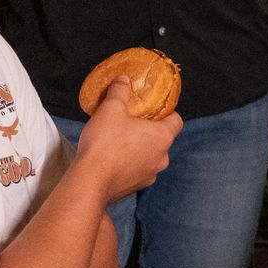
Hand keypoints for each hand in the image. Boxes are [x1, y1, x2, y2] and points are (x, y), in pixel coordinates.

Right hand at [75, 77, 181, 201]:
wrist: (90, 181)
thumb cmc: (104, 144)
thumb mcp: (111, 109)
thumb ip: (120, 91)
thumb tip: (124, 80)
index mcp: (162, 137)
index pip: (176, 121)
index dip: (166, 112)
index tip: (152, 108)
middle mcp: (162, 158)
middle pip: (162, 138)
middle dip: (148, 129)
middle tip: (130, 121)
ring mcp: (150, 175)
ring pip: (149, 156)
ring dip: (138, 147)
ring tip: (117, 139)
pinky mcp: (136, 187)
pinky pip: (137, 170)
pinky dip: (129, 163)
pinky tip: (112, 157)